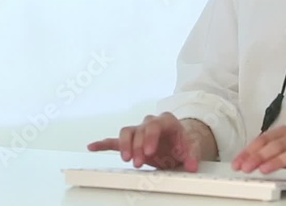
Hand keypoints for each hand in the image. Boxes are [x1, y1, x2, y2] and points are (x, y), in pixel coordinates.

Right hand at [86, 112, 200, 171]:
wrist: (178, 144)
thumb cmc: (182, 143)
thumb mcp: (191, 148)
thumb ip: (192, 155)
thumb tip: (191, 164)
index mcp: (166, 121)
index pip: (155, 125)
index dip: (150, 137)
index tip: (149, 151)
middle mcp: (150, 123)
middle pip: (139, 130)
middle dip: (137, 147)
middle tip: (138, 162)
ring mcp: (139, 131)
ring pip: (126, 132)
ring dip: (125, 146)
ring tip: (126, 160)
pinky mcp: (131, 141)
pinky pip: (114, 140)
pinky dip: (103, 144)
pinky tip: (92, 147)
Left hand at [231, 126, 285, 192]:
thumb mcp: (282, 146)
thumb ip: (265, 152)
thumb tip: (244, 161)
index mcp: (284, 134)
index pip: (263, 140)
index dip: (249, 151)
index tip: (237, 163)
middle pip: (275, 146)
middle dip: (258, 157)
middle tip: (246, 167)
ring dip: (276, 162)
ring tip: (263, 170)